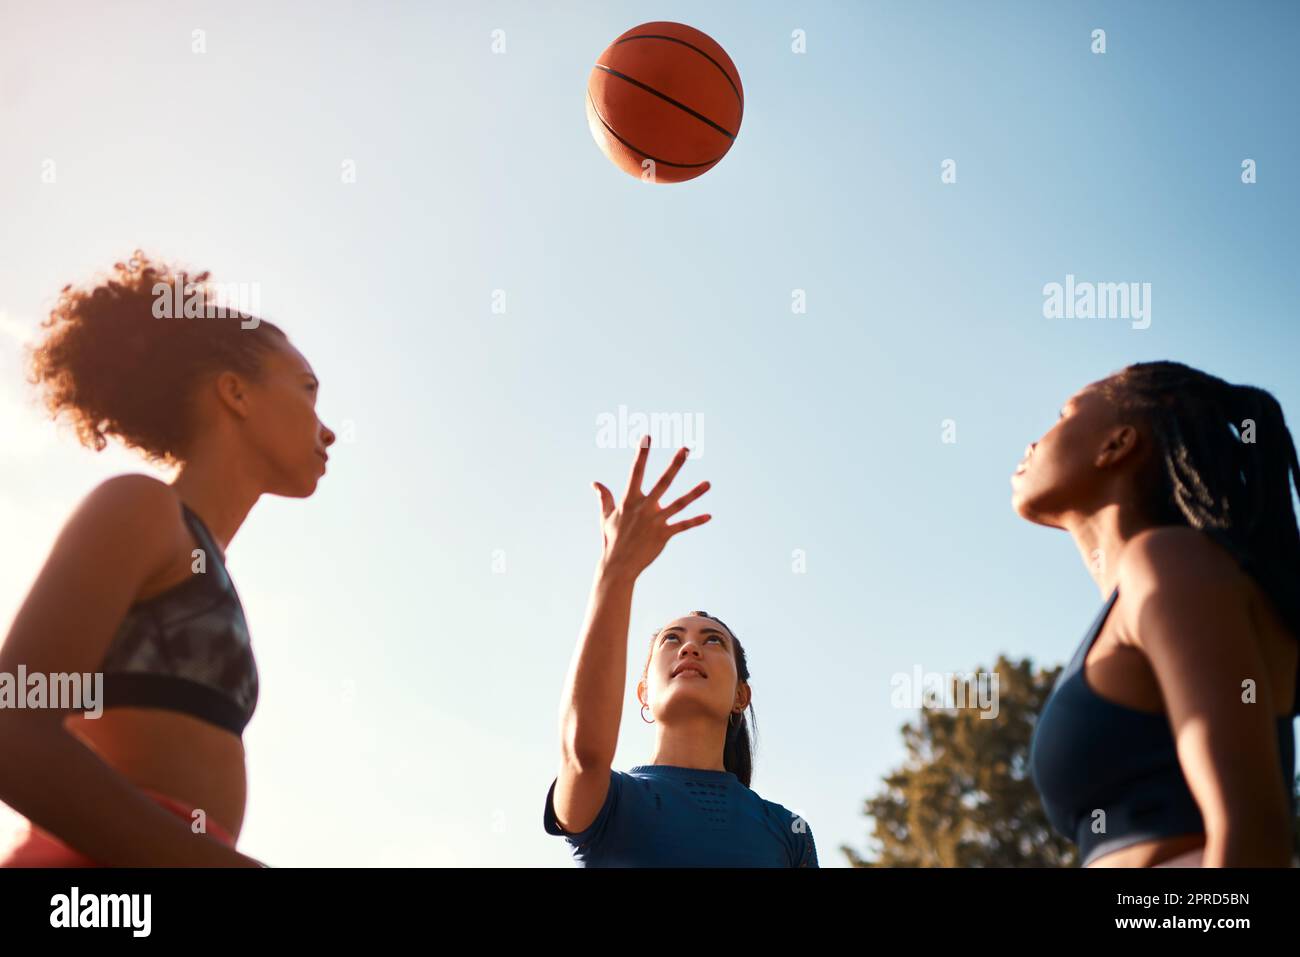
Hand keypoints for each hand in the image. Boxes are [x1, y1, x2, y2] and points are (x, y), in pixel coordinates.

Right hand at [591, 436, 710, 578]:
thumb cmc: (612, 538)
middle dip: (675, 465)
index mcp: (630, 500)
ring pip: (679, 503)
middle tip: (686, 449)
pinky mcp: (663, 534)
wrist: (618, 564)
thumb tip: (595, 483)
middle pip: (663, 482)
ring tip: (709, 483)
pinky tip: (709, 515)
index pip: (636, 472)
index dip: (642, 454)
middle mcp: (644, 508)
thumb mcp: (606, 516)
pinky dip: (695, 521)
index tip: (647, 437)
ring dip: (695, 493)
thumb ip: (605, 497)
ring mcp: (655, 521)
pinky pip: (682, 526)